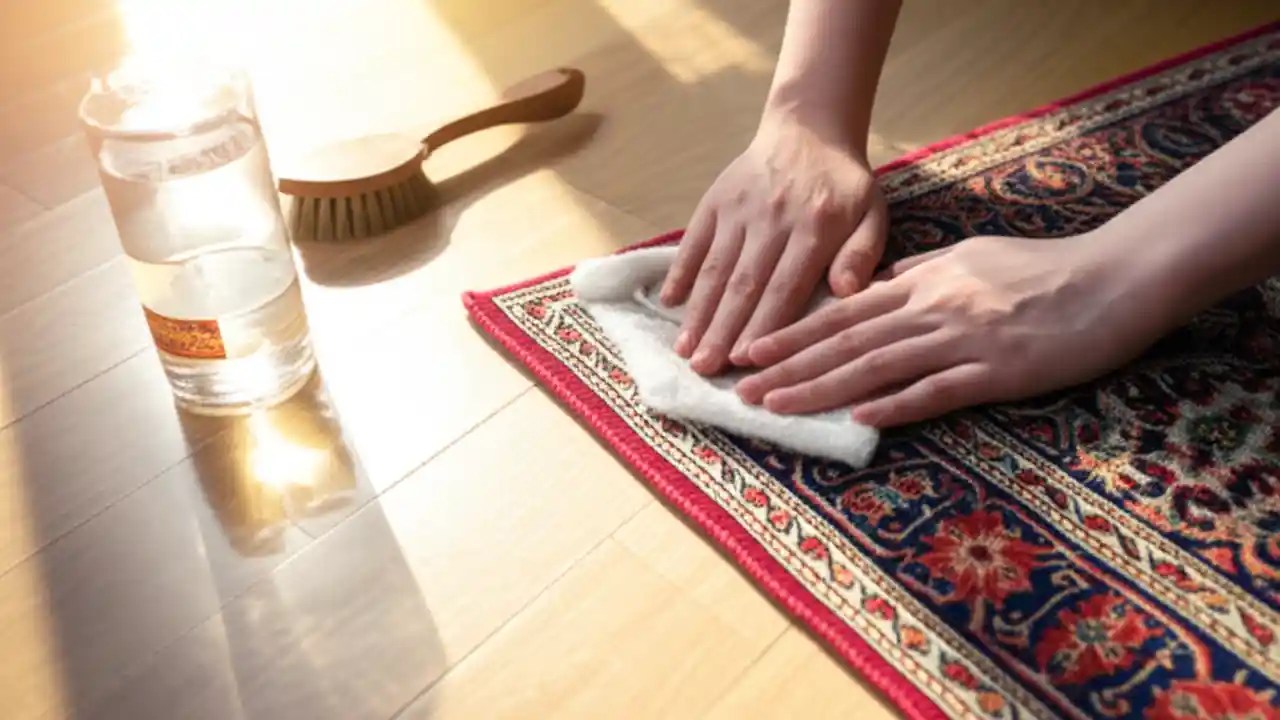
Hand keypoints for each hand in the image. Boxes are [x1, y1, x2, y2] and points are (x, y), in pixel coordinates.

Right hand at [660, 115, 888, 375]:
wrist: (809, 128)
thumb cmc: (844, 185)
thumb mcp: (872, 214)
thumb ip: (863, 254)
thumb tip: (847, 293)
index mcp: (816, 228)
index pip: (786, 287)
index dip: (763, 326)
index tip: (745, 362)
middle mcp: (773, 219)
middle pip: (744, 284)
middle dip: (723, 331)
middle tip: (705, 370)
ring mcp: (739, 209)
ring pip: (716, 268)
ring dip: (698, 311)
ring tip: (684, 350)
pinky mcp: (716, 200)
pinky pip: (694, 240)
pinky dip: (680, 271)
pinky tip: (668, 302)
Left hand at [736, 232, 1174, 426]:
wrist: (1112, 278)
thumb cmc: (1041, 268)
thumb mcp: (971, 256)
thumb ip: (921, 272)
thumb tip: (878, 283)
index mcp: (925, 279)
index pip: (844, 310)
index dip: (793, 333)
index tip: (752, 351)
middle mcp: (933, 306)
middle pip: (847, 339)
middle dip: (789, 367)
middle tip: (742, 388)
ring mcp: (963, 338)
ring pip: (877, 365)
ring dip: (822, 389)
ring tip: (778, 408)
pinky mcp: (997, 370)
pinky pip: (937, 390)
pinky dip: (896, 405)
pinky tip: (859, 419)